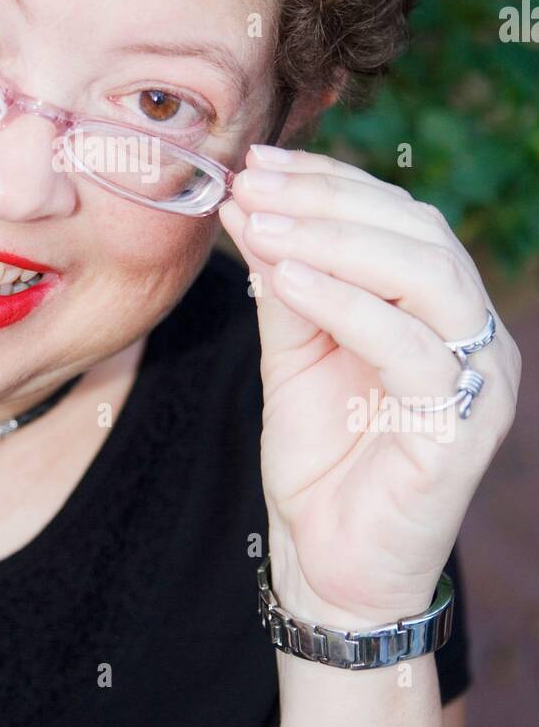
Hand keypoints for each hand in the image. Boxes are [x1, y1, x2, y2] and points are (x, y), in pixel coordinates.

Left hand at [219, 144, 520, 630]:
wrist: (329, 565)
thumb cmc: (320, 458)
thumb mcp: (292, 353)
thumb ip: (283, 284)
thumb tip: (247, 204)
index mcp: (440, 309)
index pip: (398, 218)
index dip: (329, 181)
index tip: (258, 161)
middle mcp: (473, 334)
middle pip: (417, 233)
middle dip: (327, 198)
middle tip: (252, 182)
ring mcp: (478, 379)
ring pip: (426, 276)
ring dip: (334, 237)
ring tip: (260, 220)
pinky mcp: (462, 427)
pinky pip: (410, 347)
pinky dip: (345, 302)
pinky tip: (283, 274)